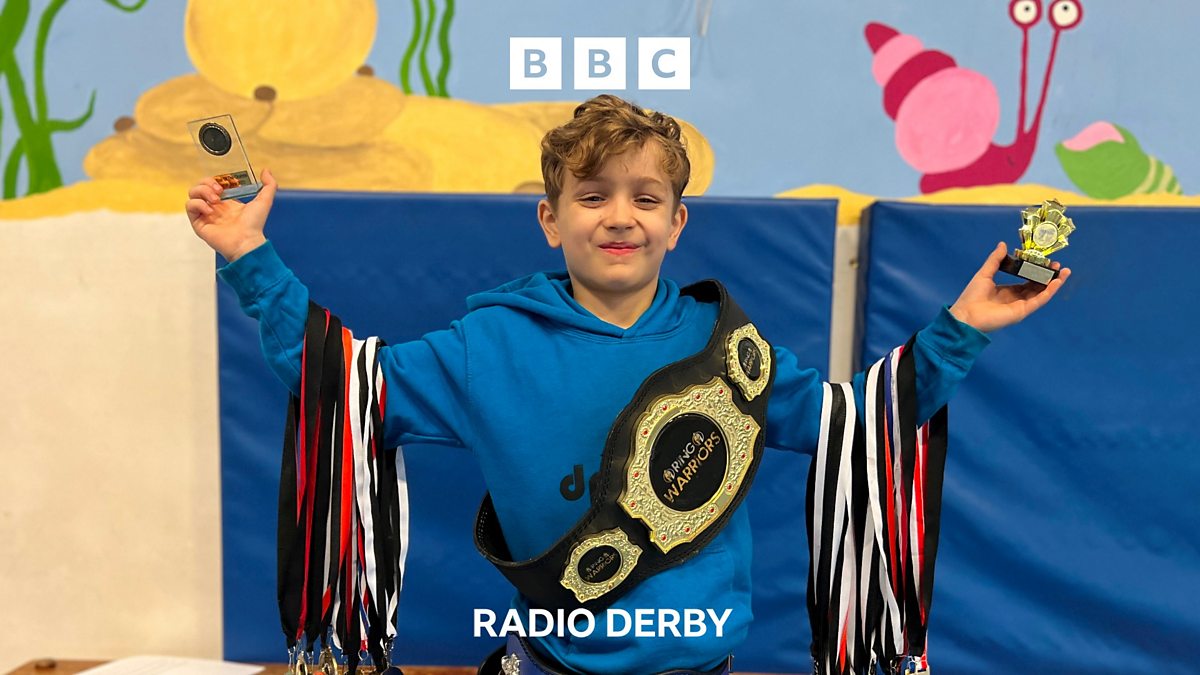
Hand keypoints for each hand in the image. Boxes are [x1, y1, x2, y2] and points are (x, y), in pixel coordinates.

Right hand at [185, 168, 277, 261]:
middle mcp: (214, 207)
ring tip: (216, 200)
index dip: (217, 179)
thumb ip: (269, 185)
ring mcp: (205, 214)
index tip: (228, 181)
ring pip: (192, 193)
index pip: (213, 183)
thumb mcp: (264, 201)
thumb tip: (266, 171)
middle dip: (207, 183)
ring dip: (202, 191)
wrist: (246, 241)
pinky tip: (210, 210)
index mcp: (226, 202)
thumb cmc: (254, 225)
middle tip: (220, 190)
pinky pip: (189, 206)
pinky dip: (198, 204)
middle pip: (200, 186)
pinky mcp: (198, 222)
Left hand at [948, 242, 1070, 332]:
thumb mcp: (985, 273)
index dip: (1036, 271)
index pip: (1026, 281)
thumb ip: (995, 260)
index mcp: (1008, 291)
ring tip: (1064, 271)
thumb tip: (1003, 244)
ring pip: (1041, 293)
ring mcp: (1020, 306)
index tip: (1045, 261)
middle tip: (1057, 264)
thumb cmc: (972, 296)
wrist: (966, 315)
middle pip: (1037, 287)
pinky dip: (1049, 292)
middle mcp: (1016, 299)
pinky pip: (1039, 301)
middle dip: (1048, 276)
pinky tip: (1057, 282)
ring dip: (1053, 283)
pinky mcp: (1022, 312)